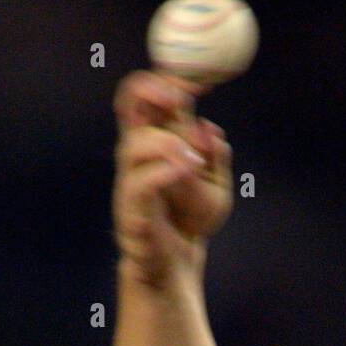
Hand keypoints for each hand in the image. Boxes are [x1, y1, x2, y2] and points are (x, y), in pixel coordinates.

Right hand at [112, 70, 233, 285]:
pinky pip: (140, 185)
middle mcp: (137, 157)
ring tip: (194, 160)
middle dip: (150, 91)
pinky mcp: (132, 212)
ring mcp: (131, 182)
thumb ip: (216, 159)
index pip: (149, 98)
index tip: (196, 84)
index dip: (165, 82)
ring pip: (133, 146)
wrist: (176, 263)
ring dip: (165, 143)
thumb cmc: (191, 220)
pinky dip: (163, 172)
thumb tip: (211, 131)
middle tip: (179, 97)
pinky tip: (186, 169)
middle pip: (129, 108)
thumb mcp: (217, 188)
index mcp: (156, 143)